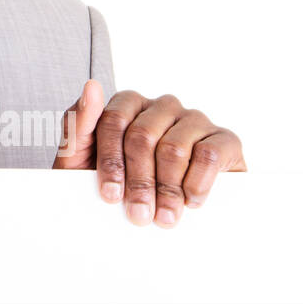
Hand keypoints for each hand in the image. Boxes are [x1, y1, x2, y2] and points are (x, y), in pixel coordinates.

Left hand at [53, 79, 245, 226]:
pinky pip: (209, 154)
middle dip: (138, 182)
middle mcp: (161, 106)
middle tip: (138, 215)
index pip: (114, 121)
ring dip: (167, 189)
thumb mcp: (81, 159)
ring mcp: (193, 119)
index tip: (109, 195)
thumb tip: (92, 86)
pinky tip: (191, 201)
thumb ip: (78, 124)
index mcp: (127, 104)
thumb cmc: (115, 181)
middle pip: (143, 136)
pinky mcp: (224, 138)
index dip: (110, 161)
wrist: (154, 213)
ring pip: (174, 148)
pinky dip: (197, 182)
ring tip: (164, 217)